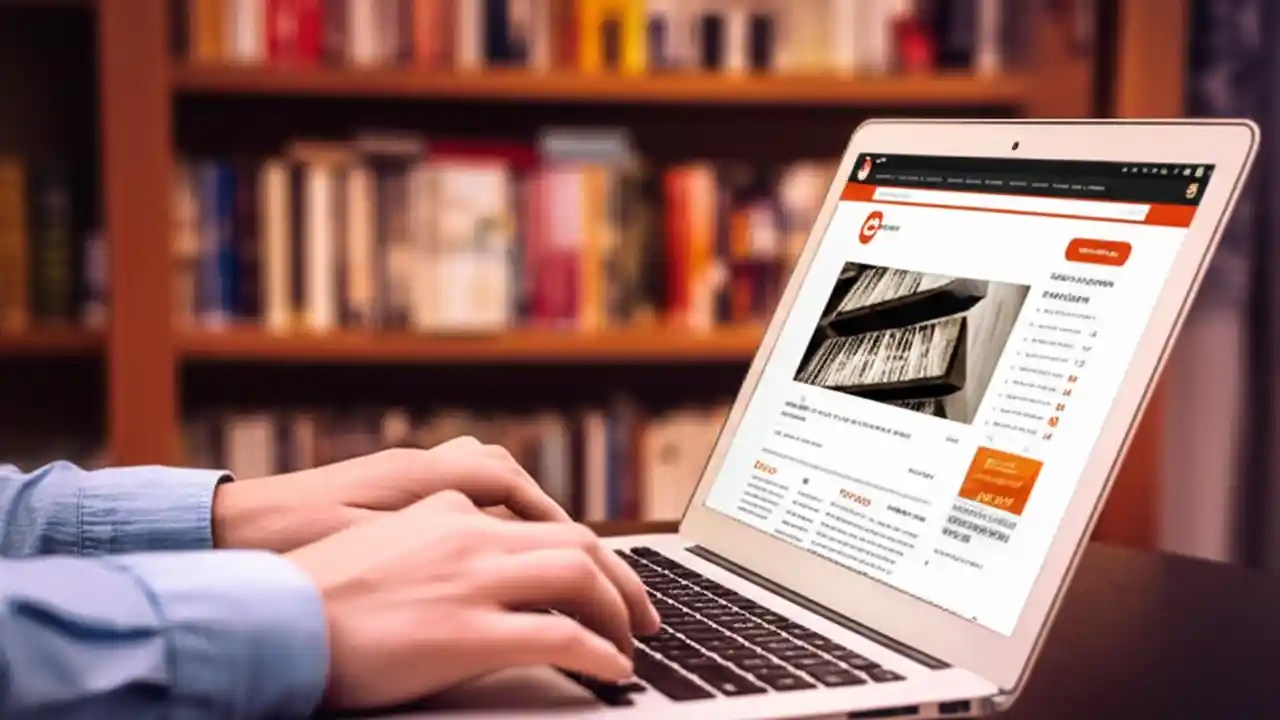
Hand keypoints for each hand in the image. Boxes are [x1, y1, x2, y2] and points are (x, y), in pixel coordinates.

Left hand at [213, 437, 569, 551]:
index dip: (550, 519)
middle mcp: (416, 466)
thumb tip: (493, 554)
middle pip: (504, 473)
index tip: (581, 556)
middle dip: (546, 513)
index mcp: (417, 474)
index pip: (508, 482)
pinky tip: (481, 546)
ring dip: (516, 508)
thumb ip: (433, 544)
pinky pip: (454, 491)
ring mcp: (400, 477)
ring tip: (538, 549)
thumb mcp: (366, 552)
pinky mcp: (385, 495)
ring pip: (481, 476)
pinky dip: (481, 512)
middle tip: (575, 556)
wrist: (225, 528)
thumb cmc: (285, 544)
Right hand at [286, 489, 661, 709]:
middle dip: (622, 579)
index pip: (542, 524)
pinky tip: (611, 671)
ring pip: (581, 578)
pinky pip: (562, 637)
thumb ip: (431, 539)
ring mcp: (471, 582)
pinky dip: (600, 653)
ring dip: (619, 613)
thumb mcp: (380, 542)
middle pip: (578, 543)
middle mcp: (470, 536)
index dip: (586, 555)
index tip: (603, 580)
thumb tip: (464, 553)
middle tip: (643, 613)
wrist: (266, 620)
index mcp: (449, 512)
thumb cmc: (313, 594)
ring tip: (633, 643)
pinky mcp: (467, 633)